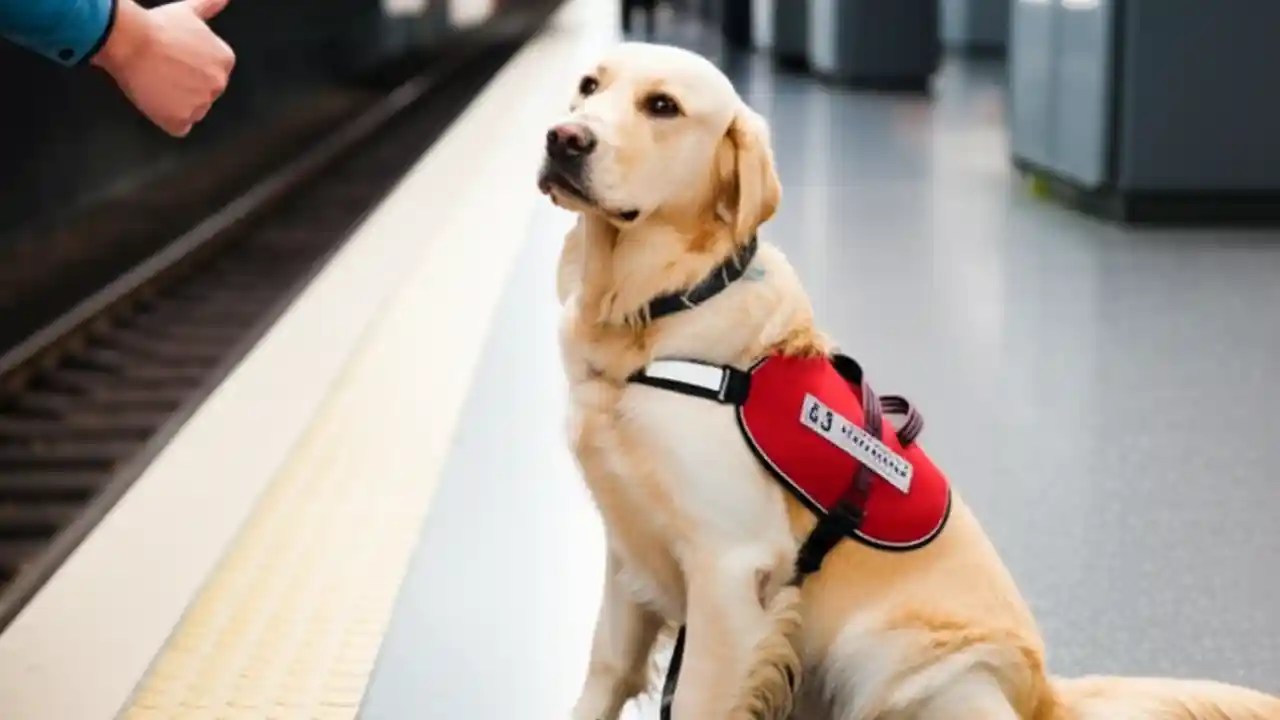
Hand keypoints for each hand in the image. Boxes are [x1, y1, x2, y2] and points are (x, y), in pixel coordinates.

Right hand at [92, 0, 235, 136]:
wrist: (130, 39)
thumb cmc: (156, 25)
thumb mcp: (189, 12)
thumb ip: (210, 6)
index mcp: (225, 61)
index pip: (210, 75)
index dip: (186, 69)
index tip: (171, 59)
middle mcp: (219, 84)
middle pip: (201, 94)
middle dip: (182, 86)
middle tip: (161, 70)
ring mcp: (202, 103)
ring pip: (190, 111)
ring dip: (174, 103)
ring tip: (156, 81)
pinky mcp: (182, 119)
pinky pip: (178, 127)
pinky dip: (165, 118)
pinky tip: (155, 99)